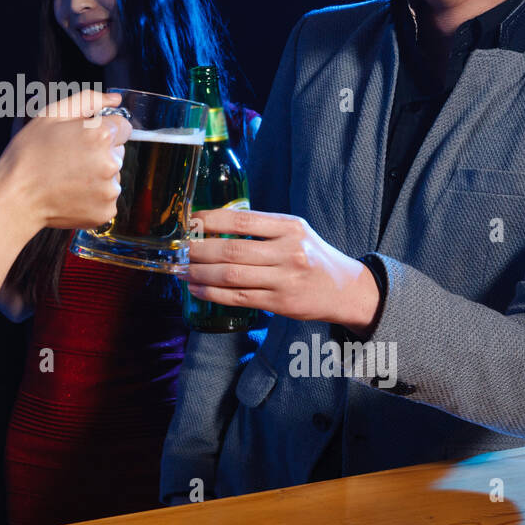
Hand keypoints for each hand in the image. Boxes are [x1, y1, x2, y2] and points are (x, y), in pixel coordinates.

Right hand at [0, 89, 129, 234]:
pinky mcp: (106, 211)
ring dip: (97, 175)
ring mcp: (110, 190)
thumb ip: (88, 100)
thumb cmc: (28, 155)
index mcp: (100, 135)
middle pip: (118, 151)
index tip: (83, 139)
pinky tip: (71, 193)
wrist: (15, 198)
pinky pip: (107, 198)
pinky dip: (93, 196)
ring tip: (68, 178)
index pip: (123, 127)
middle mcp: (111, 163)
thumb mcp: (51, 115)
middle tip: (70, 159)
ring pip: (113, 176)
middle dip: (100, 153)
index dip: (102, 130)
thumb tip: (115, 99)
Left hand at [185, 209, 381, 335]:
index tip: (190, 221)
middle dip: (198, 250)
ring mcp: (285, 280)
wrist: (346, 290)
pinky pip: (238, 298)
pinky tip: (197, 289)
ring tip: (182, 271)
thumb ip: (261, 227)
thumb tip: (213, 224)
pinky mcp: (281, 303)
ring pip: (231, 276)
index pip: (241, 220)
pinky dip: (213, 294)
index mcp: (290, 227)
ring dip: (200, 274)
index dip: (210, 220)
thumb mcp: (295, 232)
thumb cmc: (313, 256)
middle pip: (232, 250)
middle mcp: (289, 252)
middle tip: (179, 249)